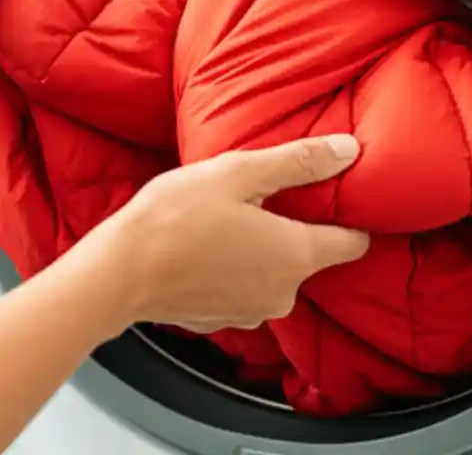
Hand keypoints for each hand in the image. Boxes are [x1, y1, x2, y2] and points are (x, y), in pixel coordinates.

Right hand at [76, 135, 370, 333]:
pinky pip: (240, 288)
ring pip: (272, 272)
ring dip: (257, 249)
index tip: (331, 196)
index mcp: (296, 256)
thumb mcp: (239, 173)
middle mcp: (283, 293)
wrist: (116, 274)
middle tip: (256, 198)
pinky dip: (230, 269)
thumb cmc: (174, 218)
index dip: (348, 216)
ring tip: (223, 219)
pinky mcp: (221, 320)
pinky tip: (202, 247)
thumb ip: (299, 162)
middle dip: (289, 227)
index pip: (354, 243)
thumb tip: (349, 151)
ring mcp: (251, 312)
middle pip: (308, 255)